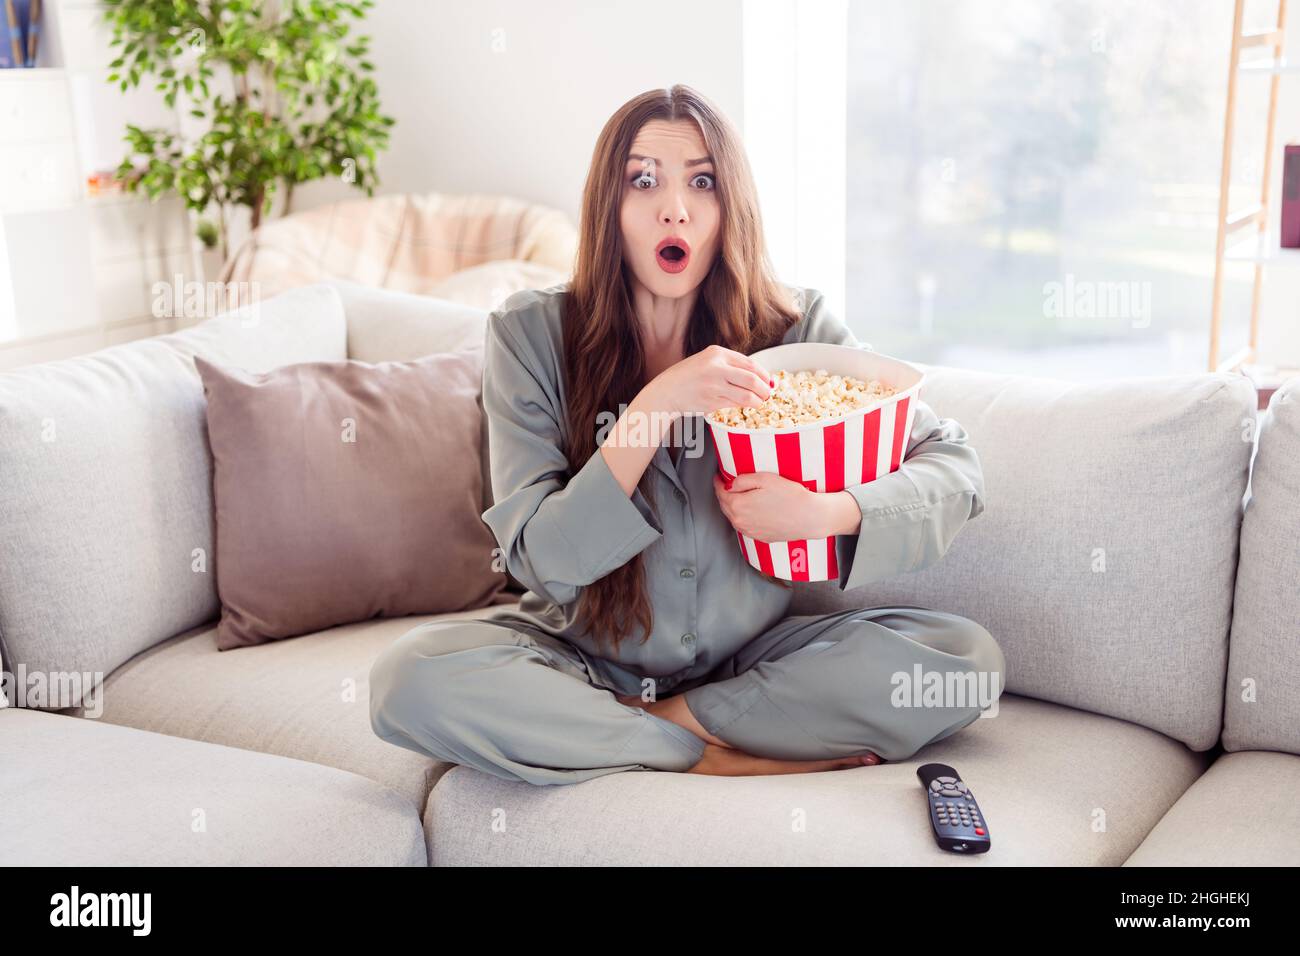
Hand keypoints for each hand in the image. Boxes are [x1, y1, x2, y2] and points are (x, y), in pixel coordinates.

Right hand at [647, 344, 772, 416]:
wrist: (667, 391)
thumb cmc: (689, 376)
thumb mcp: (708, 361)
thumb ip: (730, 365)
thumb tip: (760, 377)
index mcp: (717, 353)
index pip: (750, 364)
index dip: (764, 374)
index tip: (769, 381)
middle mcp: (716, 368)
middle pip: (752, 380)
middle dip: (764, 389)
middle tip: (768, 393)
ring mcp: (713, 386)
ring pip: (746, 396)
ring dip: (758, 400)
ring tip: (760, 402)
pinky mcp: (711, 402)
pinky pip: (735, 404)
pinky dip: (743, 406)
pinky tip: (744, 405)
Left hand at [712, 471, 825, 540]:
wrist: (809, 517)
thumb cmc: (791, 497)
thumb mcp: (764, 478)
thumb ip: (742, 480)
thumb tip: (731, 483)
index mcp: (738, 506)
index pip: (720, 492)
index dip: (718, 482)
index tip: (719, 477)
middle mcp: (740, 522)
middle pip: (725, 506)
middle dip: (724, 494)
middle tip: (728, 484)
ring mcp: (750, 531)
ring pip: (734, 517)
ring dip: (734, 506)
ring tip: (740, 495)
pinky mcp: (760, 537)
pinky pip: (745, 525)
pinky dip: (744, 517)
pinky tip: (753, 509)